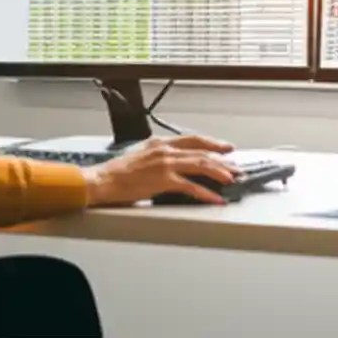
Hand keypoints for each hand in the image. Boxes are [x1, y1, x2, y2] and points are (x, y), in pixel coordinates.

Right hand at [82, 134, 237, 205]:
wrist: (102, 181)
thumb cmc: (117, 174)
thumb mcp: (141, 157)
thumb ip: (159, 158)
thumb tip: (176, 167)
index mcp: (159, 143)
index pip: (193, 139)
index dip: (212, 143)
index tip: (225, 148)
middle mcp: (164, 149)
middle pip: (201, 151)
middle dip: (222, 160)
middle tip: (236, 167)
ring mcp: (164, 163)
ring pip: (200, 165)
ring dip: (219, 172)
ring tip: (231, 179)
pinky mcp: (163, 179)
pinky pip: (191, 186)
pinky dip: (206, 193)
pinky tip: (215, 199)